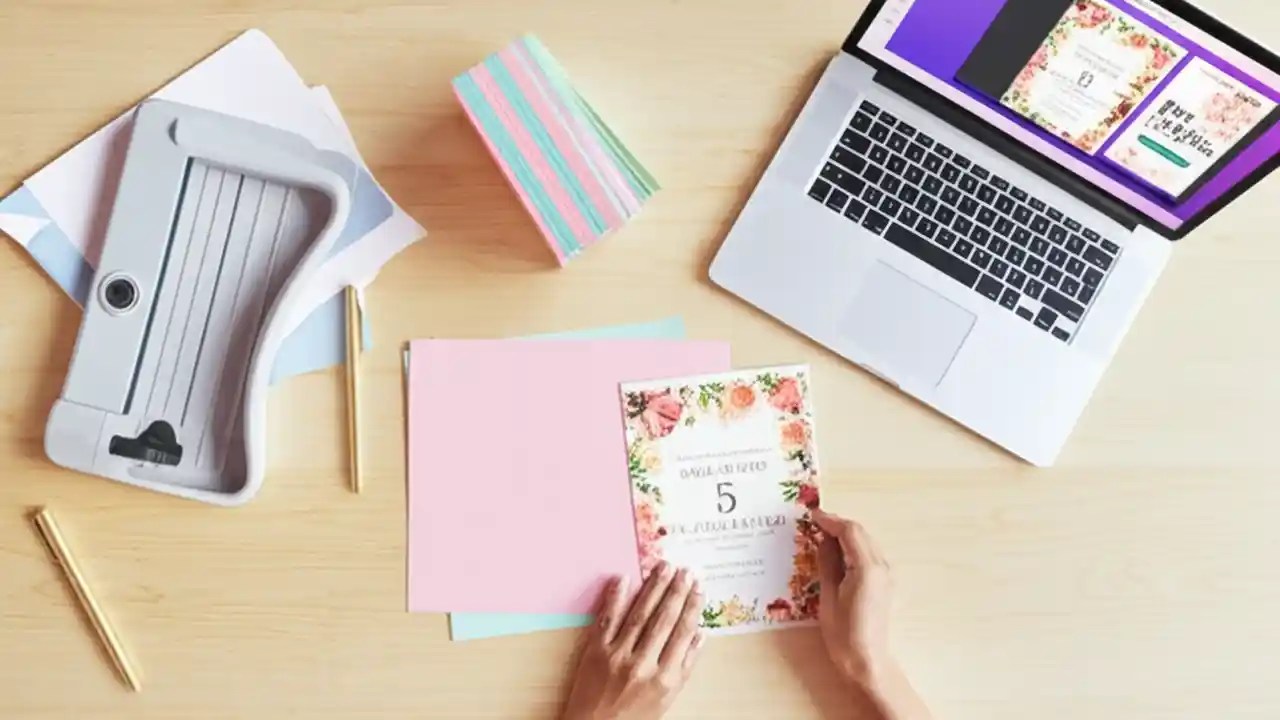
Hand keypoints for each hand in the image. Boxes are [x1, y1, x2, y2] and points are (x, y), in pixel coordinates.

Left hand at [562, 563, 705, 719]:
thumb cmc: (635, 716)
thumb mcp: (668, 698)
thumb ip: (685, 666)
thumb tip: (701, 634)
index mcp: (665, 678)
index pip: (682, 632)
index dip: (692, 606)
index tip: (699, 586)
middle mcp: (643, 664)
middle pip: (664, 619)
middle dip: (677, 591)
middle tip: (685, 570)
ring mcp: (617, 656)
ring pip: (640, 615)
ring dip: (653, 588)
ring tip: (664, 567)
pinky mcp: (595, 651)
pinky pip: (607, 619)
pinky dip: (616, 598)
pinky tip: (625, 578)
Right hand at [812, 508, 893, 686]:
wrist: (867, 660)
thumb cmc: (843, 634)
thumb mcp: (828, 595)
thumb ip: (827, 562)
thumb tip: (822, 538)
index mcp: (867, 568)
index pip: (850, 531)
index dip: (830, 520)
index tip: (811, 515)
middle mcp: (881, 567)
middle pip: (860, 533)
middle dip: (838, 524)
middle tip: (814, 524)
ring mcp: (886, 575)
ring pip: (866, 542)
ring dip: (846, 535)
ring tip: (822, 536)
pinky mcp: (885, 582)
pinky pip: (868, 554)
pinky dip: (853, 547)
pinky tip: (837, 554)